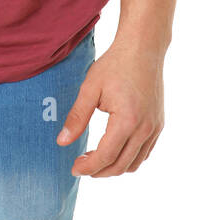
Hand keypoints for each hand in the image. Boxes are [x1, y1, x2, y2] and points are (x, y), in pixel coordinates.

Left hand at [56, 40, 164, 176]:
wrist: (143, 48)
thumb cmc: (115, 65)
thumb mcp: (90, 88)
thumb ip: (77, 117)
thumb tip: (62, 142)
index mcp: (127, 121)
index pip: (105, 156)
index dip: (88, 167)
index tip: (74, 168)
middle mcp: (145, 129)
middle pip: (121, 165)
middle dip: (99, 171)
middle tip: (81, 166)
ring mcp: (155, 127)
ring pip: (135, 163)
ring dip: (115, 167)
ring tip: (96, 160)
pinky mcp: (159, 124)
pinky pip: (145, 152)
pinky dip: (129, 158)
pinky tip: (114, 150)